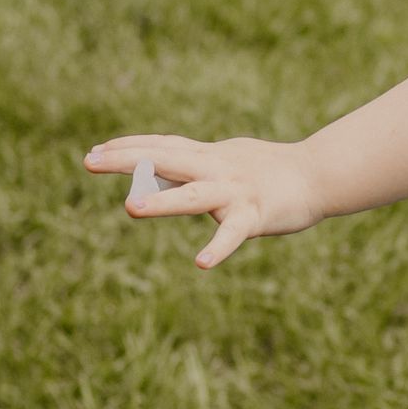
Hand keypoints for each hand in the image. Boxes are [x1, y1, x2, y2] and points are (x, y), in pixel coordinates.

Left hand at [85, 132, 319, 266]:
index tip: (96, 150)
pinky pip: (233, 234)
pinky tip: (201, 263)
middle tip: (89, 161)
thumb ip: (194, 167)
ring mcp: (234, 191)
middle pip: (165, 158)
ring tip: (131, 208)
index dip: (128, 146)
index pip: (161, 145)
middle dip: (126, 160)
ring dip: (162, 200)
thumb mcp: (227, 161)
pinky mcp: (255, 215)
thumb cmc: (269, 170)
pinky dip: (218, 248)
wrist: (318, 175)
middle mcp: (216, 167)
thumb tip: (156, 173)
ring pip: (193, 195)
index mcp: (208, 156)